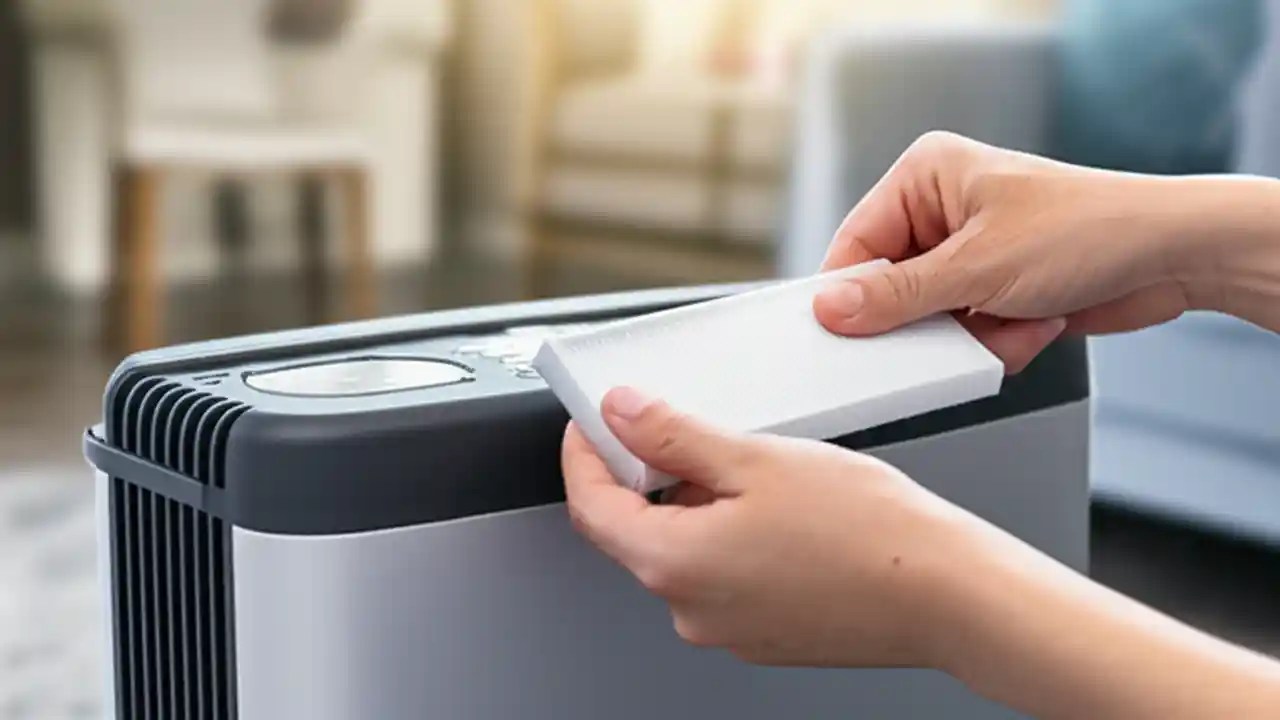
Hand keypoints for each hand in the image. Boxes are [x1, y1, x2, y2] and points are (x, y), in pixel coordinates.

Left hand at [561, 385, 990, 667]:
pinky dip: (732, 539)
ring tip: (760, 472)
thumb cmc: (867, 532)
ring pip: (686, 551)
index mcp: (675, 563)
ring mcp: (726, 630)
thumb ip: (674, 436)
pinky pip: (724, 578)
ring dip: (699, 507)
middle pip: (636, 529)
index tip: (592, 422)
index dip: (583, 455)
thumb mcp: (757, 459)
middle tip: (690, 432)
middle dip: (651, 477)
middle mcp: (689, 609)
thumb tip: (620, 414)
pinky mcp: (762, 636)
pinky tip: (782, 514)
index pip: (590, 505)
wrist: (946, 595)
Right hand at [812, 131, 1279, 369]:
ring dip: (969, 337)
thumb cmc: (1088, 230)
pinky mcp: (995, 288)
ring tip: (1011, 322)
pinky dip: (995, 342)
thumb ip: (896, 295)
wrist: (1175, 256)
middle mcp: (943, 209)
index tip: (841, 336)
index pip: (855, 243)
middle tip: (943, 334)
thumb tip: (831, 309)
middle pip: (888, 287)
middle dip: (925, 321)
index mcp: (927, 176)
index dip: (847, 295)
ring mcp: (970, 251)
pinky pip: (963, 333)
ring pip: (927, 319)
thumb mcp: (976, 268)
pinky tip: (1033, 326)